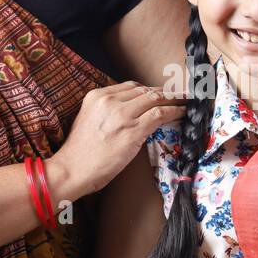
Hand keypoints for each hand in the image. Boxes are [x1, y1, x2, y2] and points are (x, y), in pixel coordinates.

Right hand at [50, 82, 185, 198]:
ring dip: (174, 99)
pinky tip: (183, 112)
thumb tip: (130, 113)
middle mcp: (109, 101)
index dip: (149, 90)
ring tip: (186, 102)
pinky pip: (160, 114)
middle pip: (145, 90)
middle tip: (180, 95)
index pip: (130, 87)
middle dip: (164, 92)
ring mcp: (121, 114)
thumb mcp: (88, 121)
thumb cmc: (80, 153)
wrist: (71, 170)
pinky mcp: (132, 130)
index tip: (161, 94)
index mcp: (96, 96)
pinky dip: (175, 111)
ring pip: (155, 98)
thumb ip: (106, 112)